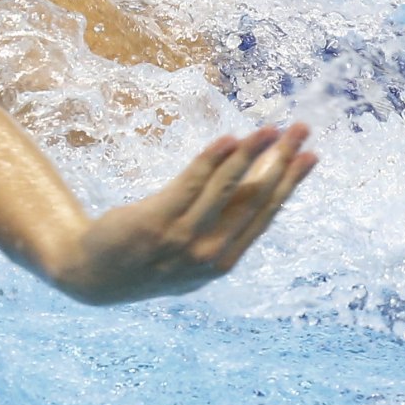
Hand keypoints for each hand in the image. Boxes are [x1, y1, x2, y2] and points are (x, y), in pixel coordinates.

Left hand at [49, 124, 316, 304]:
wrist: (93, 276)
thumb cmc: (149, 259)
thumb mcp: (193, 256)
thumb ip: (223, 231)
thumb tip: (257, 192)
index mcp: (223, 261)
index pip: (265, 214)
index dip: (290, 182)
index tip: (311, 156)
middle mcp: (209, 253)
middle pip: (254, 198)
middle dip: (281, 161)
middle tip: (301, 130)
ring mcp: (183, 239)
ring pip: (226, 188)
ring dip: (251, 154)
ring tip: (269, 128)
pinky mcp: (156, 221)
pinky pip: (190, 184)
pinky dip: (211, 160)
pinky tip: (228, 139)